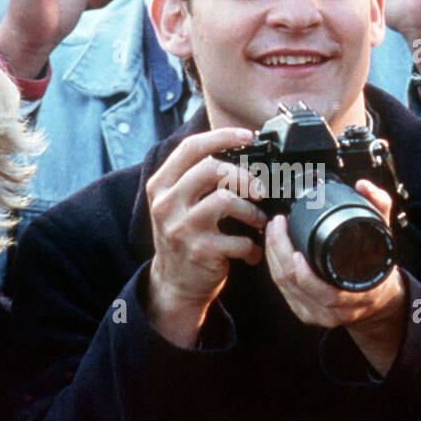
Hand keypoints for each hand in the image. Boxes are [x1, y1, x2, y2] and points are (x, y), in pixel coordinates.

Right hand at [144, 128, 267, 347]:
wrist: (174, 283)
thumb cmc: (184, 236)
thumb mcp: (177, 203)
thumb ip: (195, 177)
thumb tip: (236, 151)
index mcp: (161, 186)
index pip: (191, 148)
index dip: (222, 137)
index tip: (247, 136)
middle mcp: (167, 205)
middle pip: (211, 169)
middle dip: (243, 176)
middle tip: (259, 190)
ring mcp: (182, 229)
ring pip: (226, 200)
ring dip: (252, 212)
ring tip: (258, 221)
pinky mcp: (200, 252)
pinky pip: (239, 240)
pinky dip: (252, 247)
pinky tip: (251, 251)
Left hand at [263, 180, 406, 375]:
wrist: (379, 299)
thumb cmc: (380, 270)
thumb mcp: (385, 238)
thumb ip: (379, 207)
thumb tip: (364, 186)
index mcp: (356, 295)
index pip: (325, 292)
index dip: (305, 275)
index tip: (296, 250)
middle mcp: (335, 310)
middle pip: (295, 285)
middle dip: (280, 252)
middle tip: (277, 225)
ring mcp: (317, 313)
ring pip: (284, 286)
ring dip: (273, 257)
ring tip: (273, 230)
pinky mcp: (305, 311)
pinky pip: (283, 290)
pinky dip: (274, 267)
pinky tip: (273, 249)